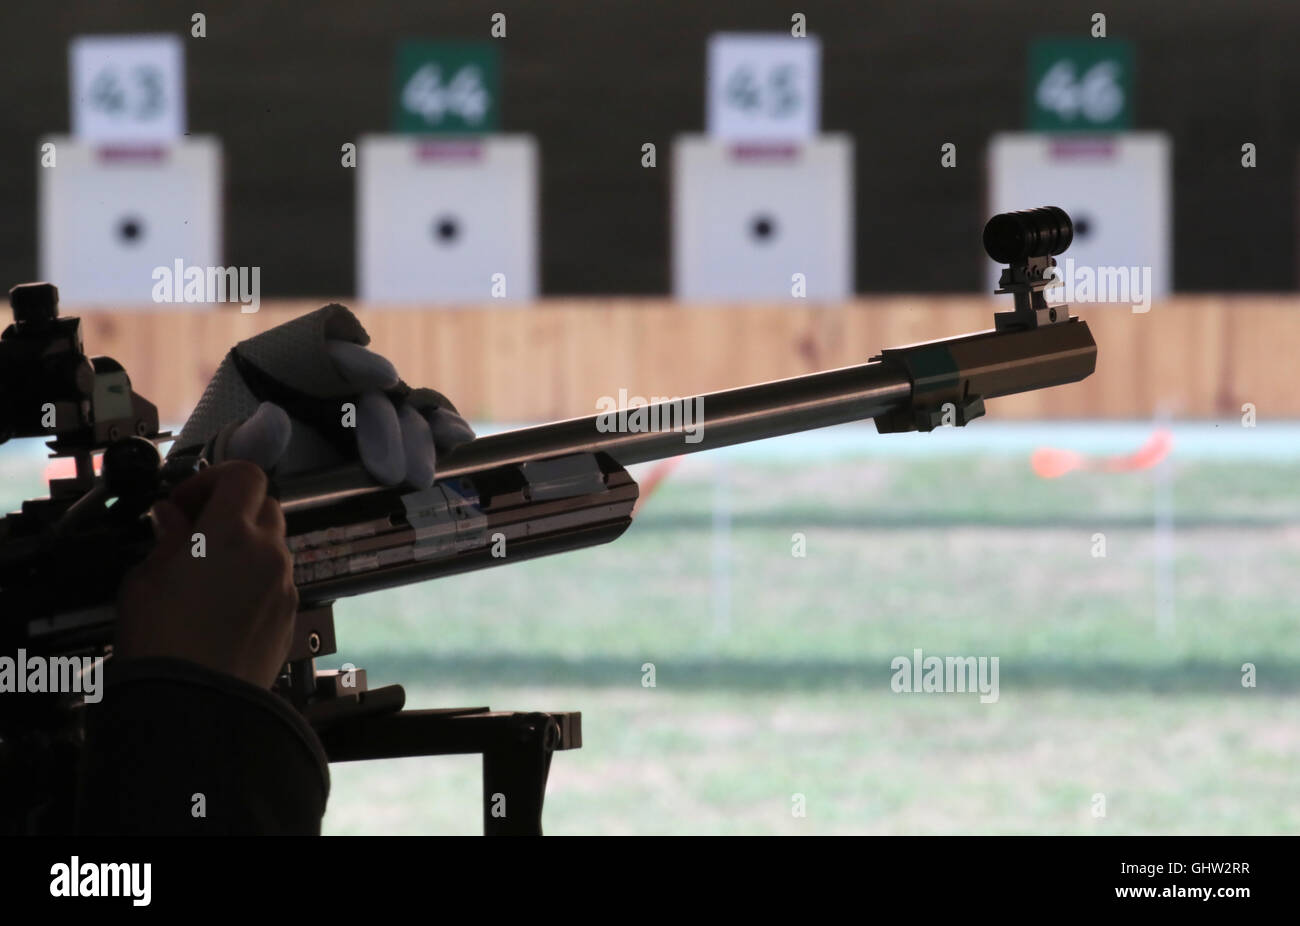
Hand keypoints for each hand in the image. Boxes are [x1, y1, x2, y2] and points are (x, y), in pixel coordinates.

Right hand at [115, 461, 297, 688]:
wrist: (195, 703)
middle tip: (194, 531)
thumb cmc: (162, 642)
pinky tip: (223, 603)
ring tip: (206, 572)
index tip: (185, 502)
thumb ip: (167, 539)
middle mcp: (268, 553)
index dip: (214, 480)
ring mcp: (285, 585)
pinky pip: (277, 580)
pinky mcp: (291, 614)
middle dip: (231, 511)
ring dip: (245, 545)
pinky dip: (255, 578)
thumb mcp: (145, 579)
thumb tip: (172, 517)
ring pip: (274, 544)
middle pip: (264, 506)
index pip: (244, 475)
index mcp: (231, 533)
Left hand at [170, 304, 474, 488]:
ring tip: (417, 479)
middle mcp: (341, 395)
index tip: (383, 377)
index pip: (331, 355)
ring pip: (410, 416)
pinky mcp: (401, 446)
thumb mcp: (235, 465)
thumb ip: (248, 442)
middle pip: (379, 396)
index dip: (360, 362)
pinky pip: (430, 430)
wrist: (265, 522)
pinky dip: (447, 432)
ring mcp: (376, 422)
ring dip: (422, 442)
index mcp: (297, 381)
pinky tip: (459, 443)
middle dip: (391, 430)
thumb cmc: (243, 484)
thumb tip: (276, 417)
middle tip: (390, 474)